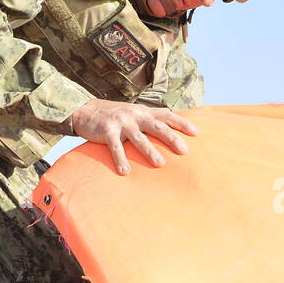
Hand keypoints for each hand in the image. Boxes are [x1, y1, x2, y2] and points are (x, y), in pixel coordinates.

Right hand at [69, 100, 198, 174]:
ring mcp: (122, 123)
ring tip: (160, 164)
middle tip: (184, 150)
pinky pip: (115, 147)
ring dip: (149, 151)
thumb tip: (172, 132)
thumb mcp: (135, 113)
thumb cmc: (116, 116)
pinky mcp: (107, 131)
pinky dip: (120, 159)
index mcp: (144, 112)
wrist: (86, 111)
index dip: (182, 123)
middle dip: (172, 138)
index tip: (197, 133)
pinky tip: (125, 171)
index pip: (167, 115)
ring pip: (139, 138)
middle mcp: (135, 115)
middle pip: (157, 126)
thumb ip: (151, 120)